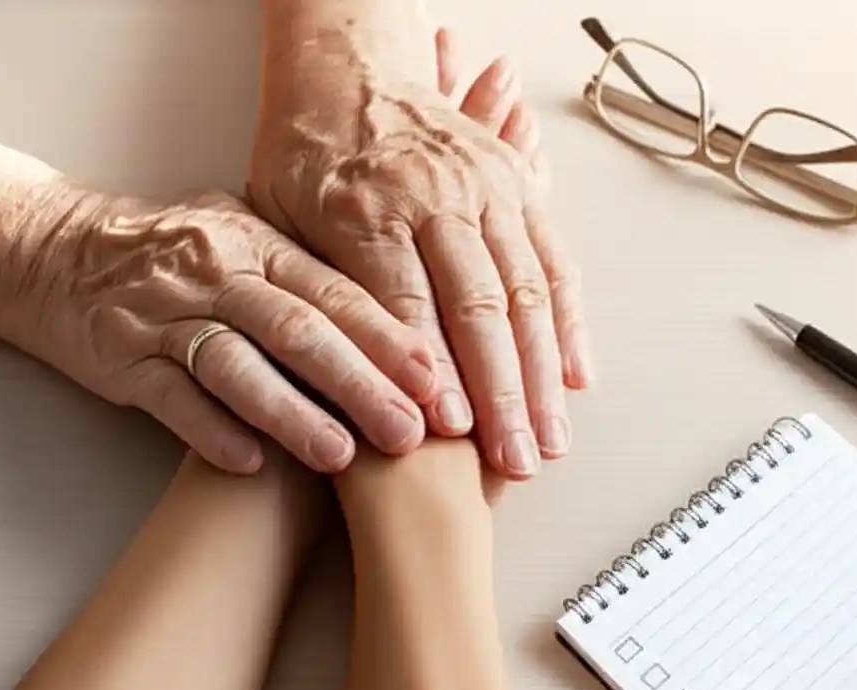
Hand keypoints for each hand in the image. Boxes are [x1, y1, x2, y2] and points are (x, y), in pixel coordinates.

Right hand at [8, 189, 436, 474]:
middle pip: (297, 329)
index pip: (336, 292)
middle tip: (410, 433)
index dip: (389, 337)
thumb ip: (307, 270)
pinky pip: (171, 397)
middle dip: (359, 383)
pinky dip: (210, 429)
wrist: (54, 251)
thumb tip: (403, 314)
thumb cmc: (172, 251)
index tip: (440, 380)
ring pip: (236, 365)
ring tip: (341, 456)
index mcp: (258, 242)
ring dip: (291, 413)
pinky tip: (249, 462)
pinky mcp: (121, 357)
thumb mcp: (241, 235)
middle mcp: (217, 273)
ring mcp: (166, 316)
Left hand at [250, 30, 590, 479]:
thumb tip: (349, 370)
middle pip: (477, 308)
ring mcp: (485, 188)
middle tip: (515, 458)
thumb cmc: (302, 150)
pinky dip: (569, 324)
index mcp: (367, 206)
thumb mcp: (280, 215)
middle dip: (501, 393)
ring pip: (525, 292)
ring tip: (550, 438)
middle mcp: (436, 196)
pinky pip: (554, 261)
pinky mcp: (516, 187)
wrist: (344, 64)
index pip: (407, 305)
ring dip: (542, 374)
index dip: (429, 372)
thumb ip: (317, 283)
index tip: (448, 433)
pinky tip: (576, 376)